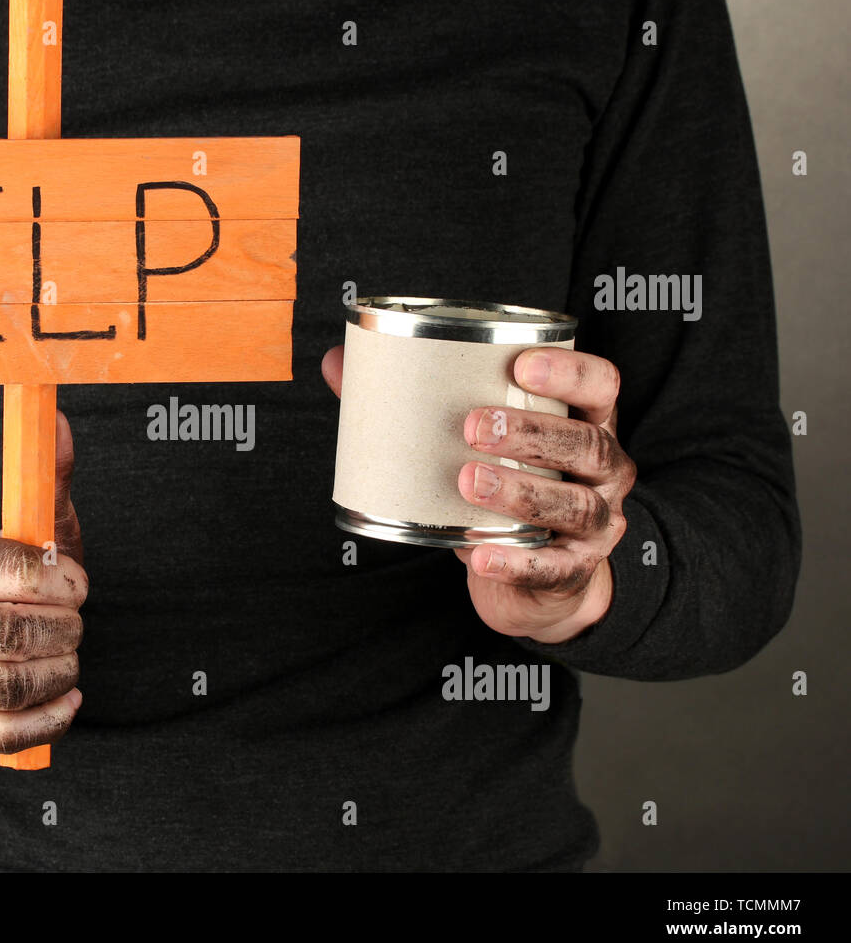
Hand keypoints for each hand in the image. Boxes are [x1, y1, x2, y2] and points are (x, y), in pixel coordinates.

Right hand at [0, 410, 86, 752]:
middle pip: (9, 634)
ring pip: (9, 686)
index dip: (60, 580)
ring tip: (69, 655)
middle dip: (62, 629)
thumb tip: (62, 423)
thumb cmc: (0, 582)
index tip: (78, 583)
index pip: (8, 571)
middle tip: (74, 622)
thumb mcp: (22, 530)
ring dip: (61, 671)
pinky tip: (70, 696)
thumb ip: (46, 481)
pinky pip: (6, 735)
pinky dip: (51, 719)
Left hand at [321, 344, 635, 644]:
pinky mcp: (573, 570)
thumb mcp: (477, 445)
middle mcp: (604, 470)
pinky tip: (479, 553)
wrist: (534, 579)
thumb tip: (337, 363)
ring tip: (468, 481)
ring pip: (572, 505)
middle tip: (473, 427)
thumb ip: (414, 403)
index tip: (519, 363)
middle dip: (531, 432)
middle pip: (586, 444)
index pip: (601, 385)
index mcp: (586, 423)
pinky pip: (549, 567)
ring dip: (519, 491)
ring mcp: (596, 523)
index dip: (570, 371)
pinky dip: (514, 561)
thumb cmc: (505, 487)